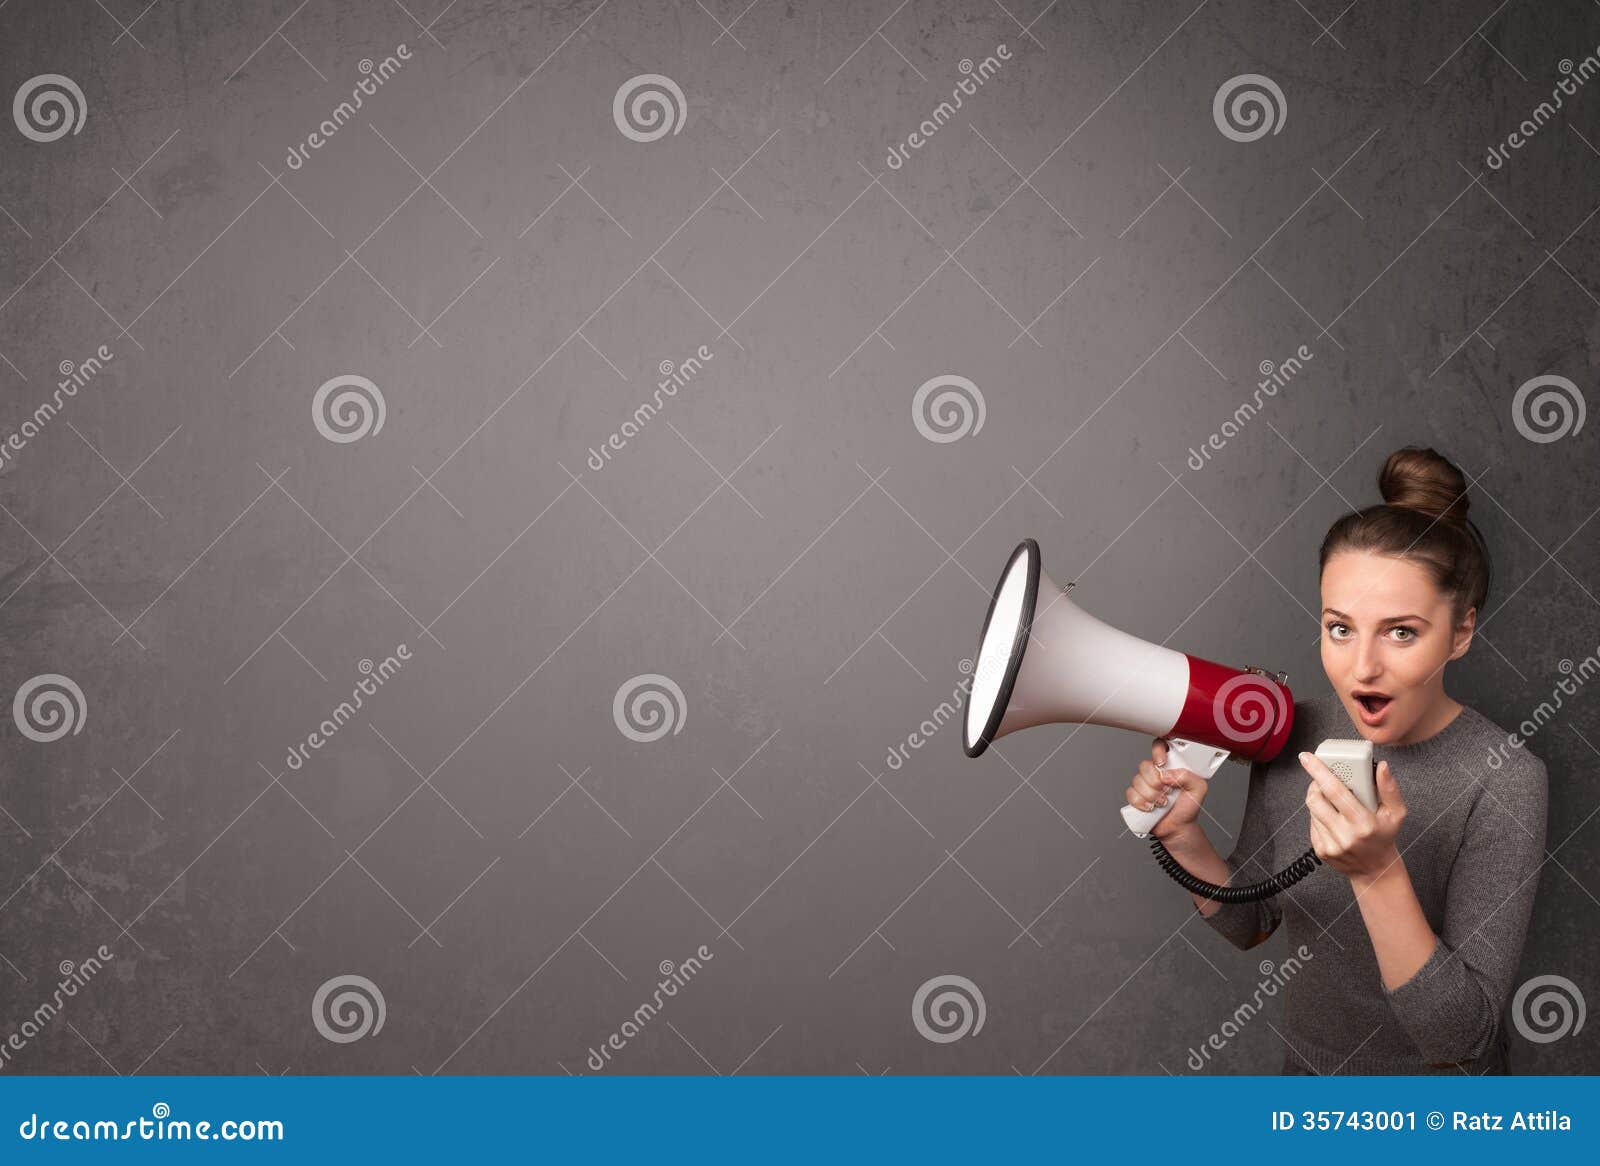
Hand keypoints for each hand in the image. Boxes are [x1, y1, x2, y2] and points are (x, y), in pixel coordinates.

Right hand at [1126, 738, 1208, 839]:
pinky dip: (1141, 802)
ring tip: (1162, 803)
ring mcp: (1144, 784)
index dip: (1157, 751)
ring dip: (1151, 795)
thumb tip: (1166, 774)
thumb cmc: (1188, 807)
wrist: (1179, 827)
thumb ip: (1189, 775)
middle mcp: (1155, 773)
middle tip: (1167, 791)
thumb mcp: (1199, 788)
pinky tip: (1151, 808)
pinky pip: (1131, 794)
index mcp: (1170, 766)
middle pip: (1144, 766)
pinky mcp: (1136, 797)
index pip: (1159, 746)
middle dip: (1156, 782)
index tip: (1162, 763)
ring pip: (1137, 781)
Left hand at [1302, 752, 1405, 880]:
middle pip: (1316, 800)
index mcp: (1364, 823)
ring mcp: (1331, 845)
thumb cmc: (1384, 836)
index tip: (1306, 757)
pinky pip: (1312, 823)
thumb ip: (1389, 788)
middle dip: (1315, 784)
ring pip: (1312, 810)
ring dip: (1317, 799)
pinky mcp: (1321, 850)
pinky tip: (1331, 817)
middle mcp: (1345, 835)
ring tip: (1331, 800)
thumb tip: (1382, 766)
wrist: (1375, 869)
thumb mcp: (1396, 813)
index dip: (1319, 771)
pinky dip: (1318, 815)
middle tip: (1322, 779)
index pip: (1335, 791)